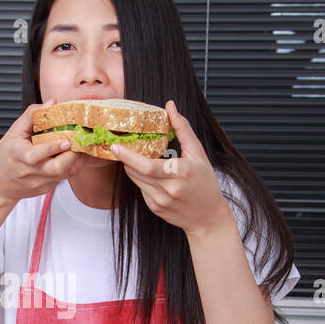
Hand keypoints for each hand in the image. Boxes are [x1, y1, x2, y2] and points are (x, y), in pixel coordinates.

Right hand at [0, 101, 86, 204]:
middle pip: (56, 168)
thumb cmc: (6, 156)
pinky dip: (74, 164)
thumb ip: (32, 116)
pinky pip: (65, 177)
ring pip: (66, 174)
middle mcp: (29, 171)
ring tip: (82, 144)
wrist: (0, 185)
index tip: (65, 141)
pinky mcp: (48, 187)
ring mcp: (40, 182)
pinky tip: (75, 154)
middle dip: (74, 154)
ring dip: (78, 159)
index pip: (34, 155)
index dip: (51, 148)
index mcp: (18, 155)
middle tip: (81, 139)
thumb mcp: (13, 132)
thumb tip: (52, 103)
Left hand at [109, 101, 233, 237]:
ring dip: (131, 167)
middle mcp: (169, 189)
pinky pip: (141, 189)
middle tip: (121, 146)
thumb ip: (182, 128)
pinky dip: (141, 179)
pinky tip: (150, 175)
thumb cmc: (205, 183)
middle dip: (127, 159)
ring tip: (135, 157)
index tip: (116, 146)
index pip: (147, 165)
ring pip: (136, 180)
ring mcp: (160, 201)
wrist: (208, 216)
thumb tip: (170, 106)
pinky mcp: (155, 208)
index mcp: (181, 173)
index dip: (128, 156)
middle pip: (136, 172)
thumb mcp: (198, 153)